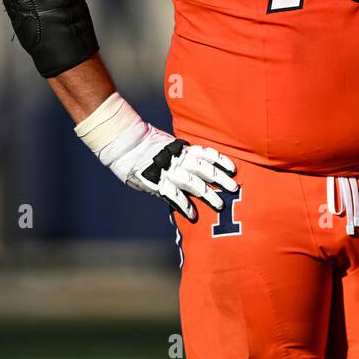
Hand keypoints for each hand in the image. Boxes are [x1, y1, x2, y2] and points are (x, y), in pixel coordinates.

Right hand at [104, 128, 237, 222]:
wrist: (124, 144)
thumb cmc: (144, 146)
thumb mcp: (165, 145)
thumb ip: (179, 155)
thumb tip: (193, 163)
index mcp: (181, 149)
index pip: (206, 153)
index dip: (220, 160)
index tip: (233, 168)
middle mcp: (178, 159)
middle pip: (205, 168)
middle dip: (220, 179)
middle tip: (234, 188)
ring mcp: (168, 171)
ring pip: (193, 182)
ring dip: (207, 194)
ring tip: (219, 205)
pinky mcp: (156, 182)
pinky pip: (173, 195)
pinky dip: (183, 204)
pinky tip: (192, 214)